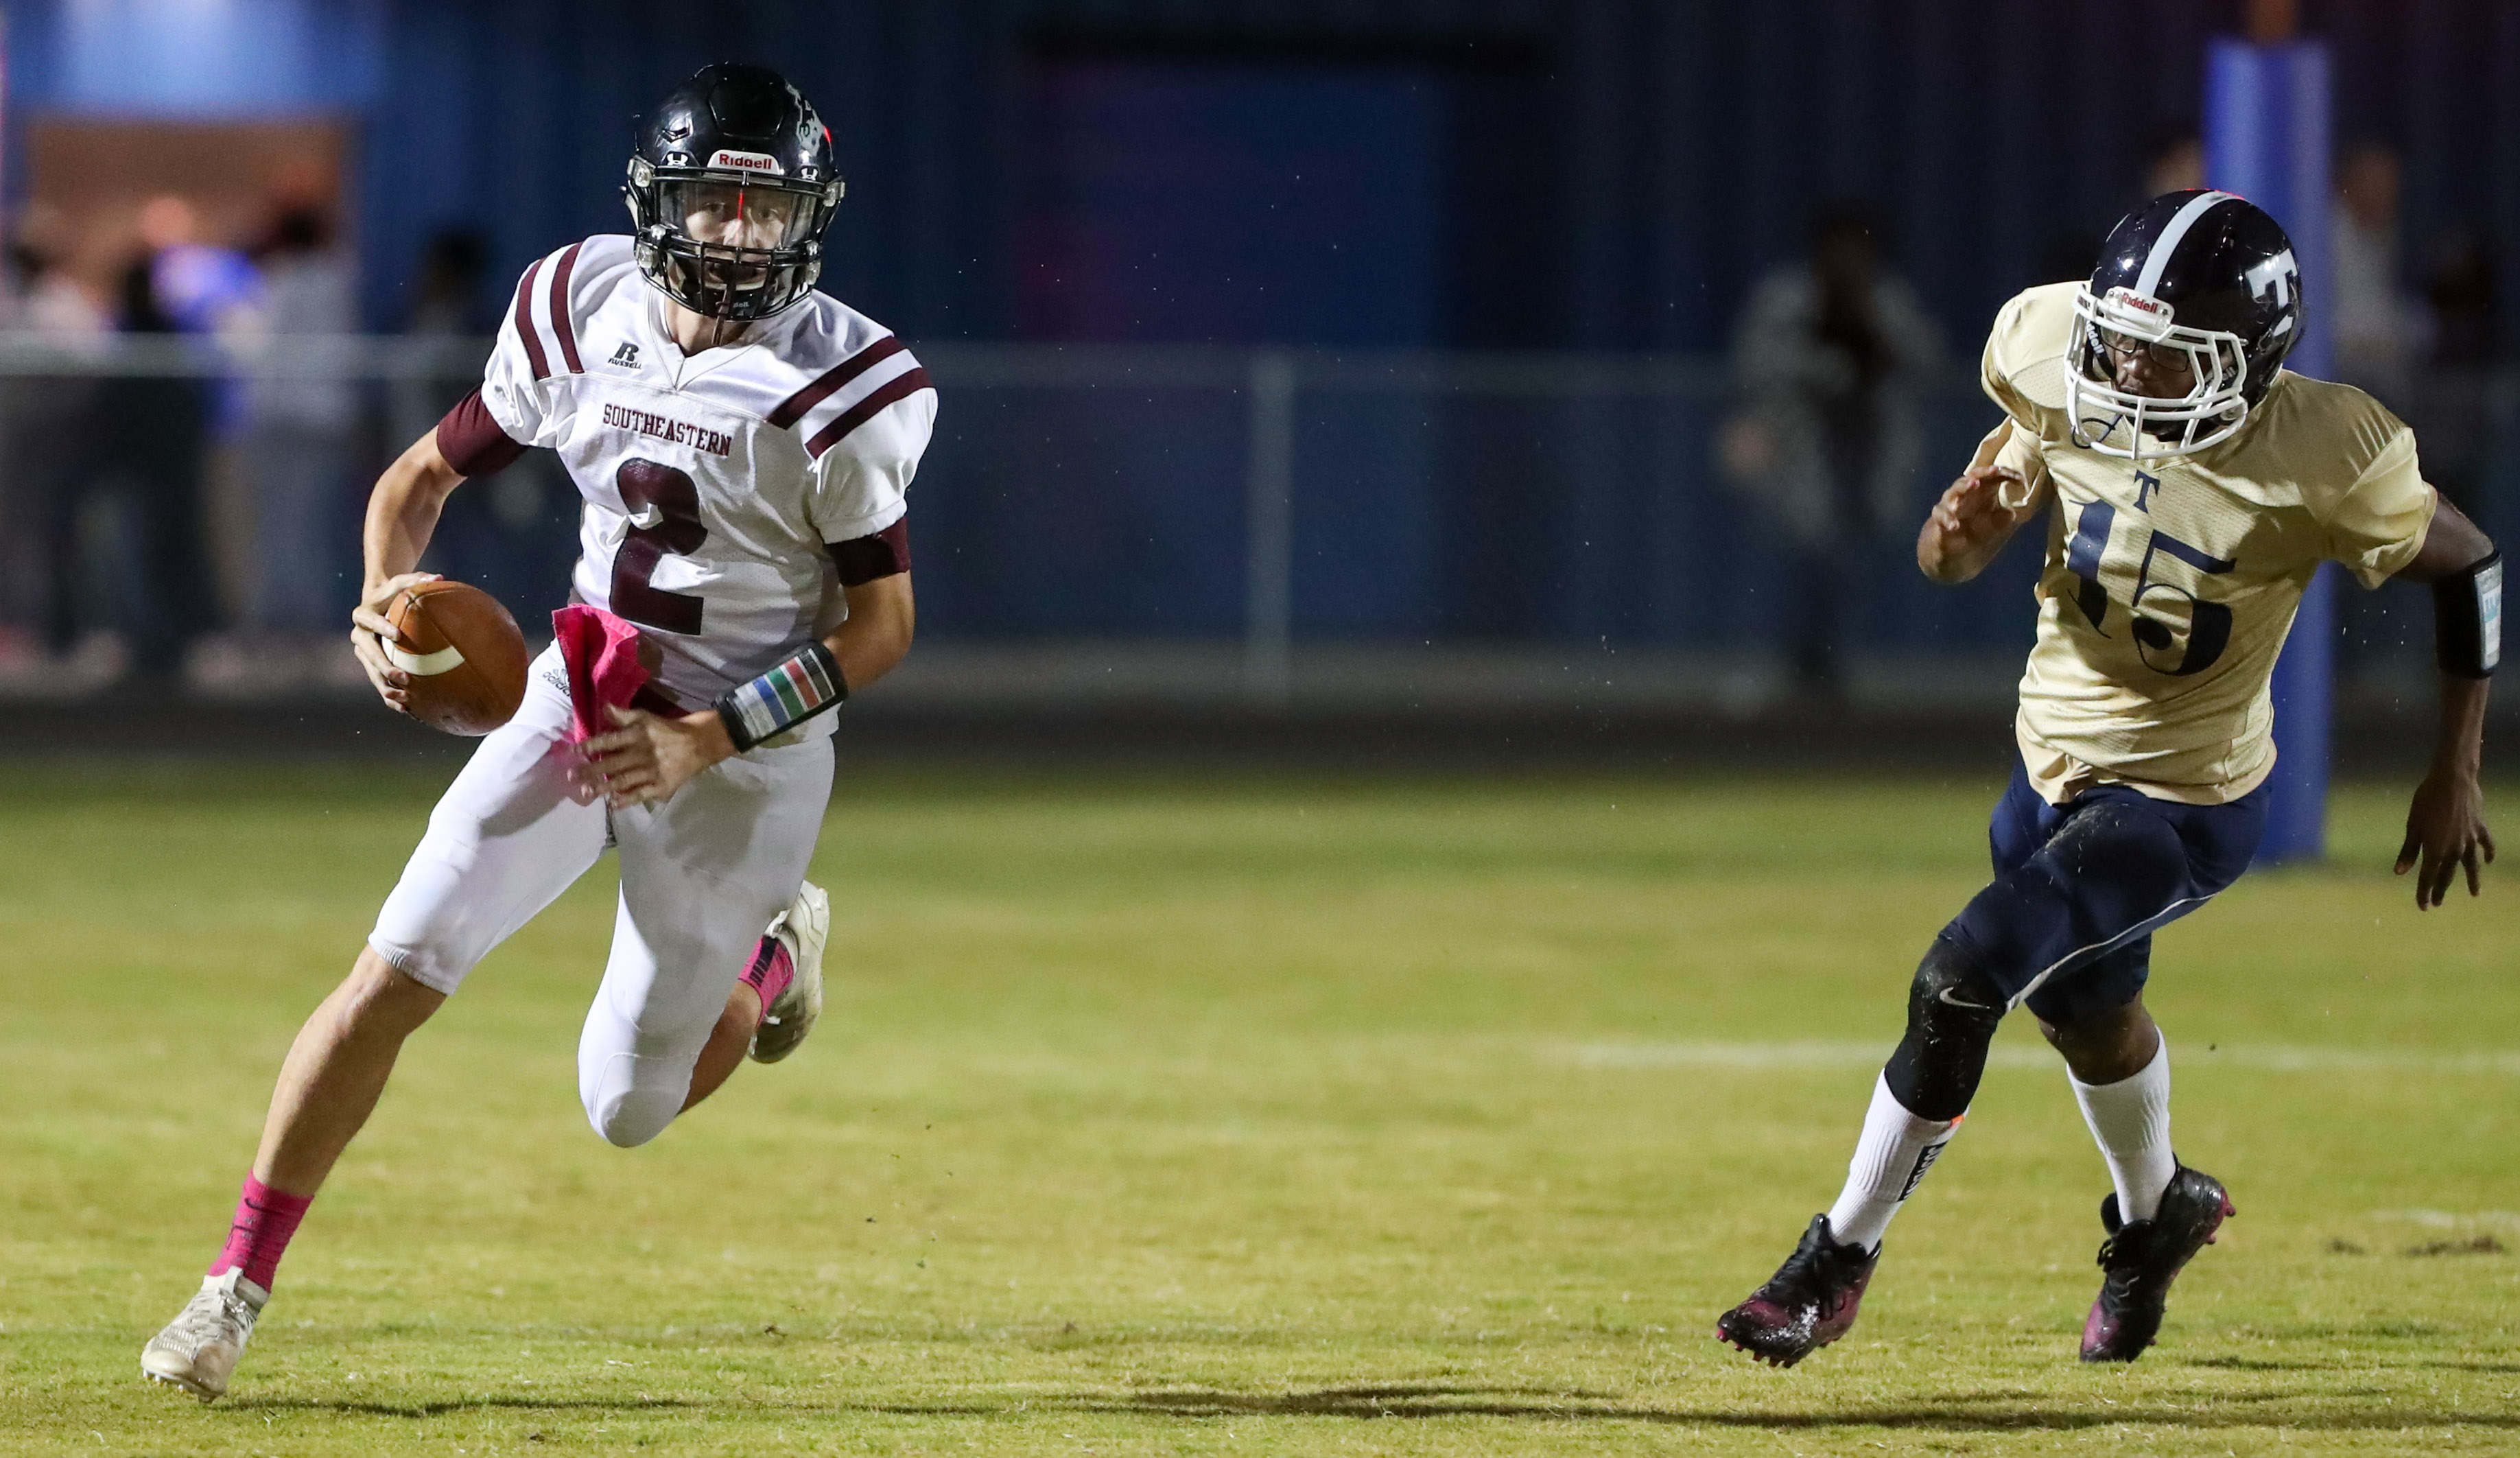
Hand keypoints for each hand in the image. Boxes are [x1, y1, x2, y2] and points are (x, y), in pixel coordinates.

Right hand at [348, 571, 442, 713]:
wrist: (379, 605)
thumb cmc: (395, 593)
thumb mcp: (403, 583)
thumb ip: (418, 579)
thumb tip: (440, 578)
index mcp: (363, 615)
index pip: (370, 621)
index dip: (382, 627)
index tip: (397, 633)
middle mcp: (359, 637)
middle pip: (368, 655)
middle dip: (383, 667)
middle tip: (403, 677)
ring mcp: (364, 655)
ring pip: (372, 674)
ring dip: (386, 688)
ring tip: (405, 699)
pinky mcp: (372, 667)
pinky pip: (380, 685)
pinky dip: (392, 698)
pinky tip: (408, 710)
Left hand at [581, 704, 734, 809]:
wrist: (699, 744)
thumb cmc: (666, 730)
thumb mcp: (646, 718)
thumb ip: (624, 715)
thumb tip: (603, 707)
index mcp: (639, 736)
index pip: (611, 740)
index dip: (592, 745)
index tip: (574, 751)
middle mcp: (643, 754)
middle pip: (613, 764)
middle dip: (590, 770)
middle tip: (571, 776)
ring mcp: (652, 773)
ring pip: (624, 781)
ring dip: (603, 787)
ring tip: (586, 792)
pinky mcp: (661, 787)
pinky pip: (640, 795)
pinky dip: (626, 801)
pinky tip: (612, 804)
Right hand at [1919, 467, 2034, 583]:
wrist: (1950, 556)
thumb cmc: (1971, 534)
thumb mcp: (1993, 526)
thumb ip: (2003, 518)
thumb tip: (2010, 513)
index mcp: (1979, 494)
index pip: (1991, 478)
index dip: (2005, 475)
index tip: (2020, 480)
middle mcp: (1963, 496)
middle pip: (1972, 478)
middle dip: (1983, 473)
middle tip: (1994, 470)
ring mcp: (1948, 508)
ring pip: (1953, 492)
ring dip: (1963, 486)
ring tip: (1973, 484)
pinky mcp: (1938, 522)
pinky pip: (1940, 517)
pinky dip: (1947, 519)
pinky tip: (1955, 526)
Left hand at [2395, 767, 2494, 908]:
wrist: (2453, 781)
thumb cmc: (2426, 801)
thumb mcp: (2413, 826)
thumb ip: (2408, 851)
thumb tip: (2399, 873)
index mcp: (2435, 850)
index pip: (2427, 878)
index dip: (2424, 893)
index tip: (2423, 907)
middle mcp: (2455, 849)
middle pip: (2447, 875)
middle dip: (2441, 890)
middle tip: (2437, 903)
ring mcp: (2470, 840)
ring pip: (2471, 865)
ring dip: (2472, 880)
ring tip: (2474, 893)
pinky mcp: (2480, 828)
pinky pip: (2486, 845)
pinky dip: (2488, 854)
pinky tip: (2488, 861)